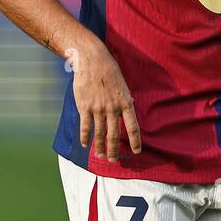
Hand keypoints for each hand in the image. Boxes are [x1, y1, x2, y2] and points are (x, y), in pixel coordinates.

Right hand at [70, 40, 141, 162]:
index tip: (136, 151)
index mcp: (125, 102)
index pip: (133, 127)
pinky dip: (85, 137)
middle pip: (115, 134)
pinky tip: (85, 144)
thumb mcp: (122, 85)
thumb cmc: (109, 70)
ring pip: (100, 133)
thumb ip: (124, 99)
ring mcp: (98, 108)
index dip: (135, 141)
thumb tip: (128, 108)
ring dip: (100, 147)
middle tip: (113, 160)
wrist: (92, 60)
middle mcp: (113, 108)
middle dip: (114, 150)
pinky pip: (85, 126)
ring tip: (100, 155)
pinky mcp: (85, 107)